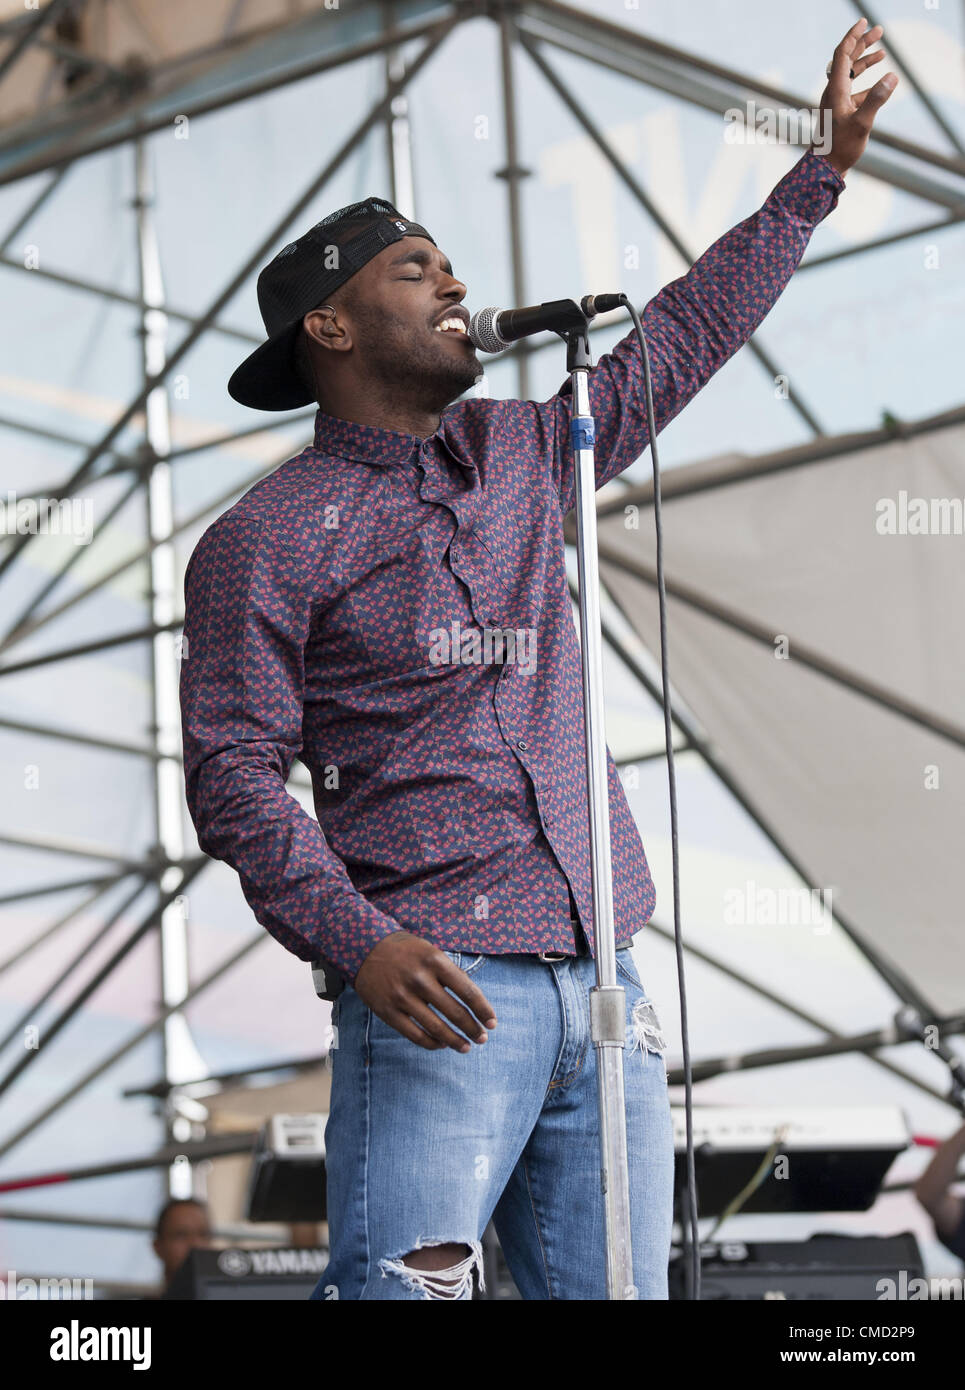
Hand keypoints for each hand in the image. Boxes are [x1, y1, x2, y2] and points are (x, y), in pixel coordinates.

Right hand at [354, 931, 496, 1051]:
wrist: (364, 947)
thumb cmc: (405, 950)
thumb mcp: (431, 951)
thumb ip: (450, 974)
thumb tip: (473, 1002)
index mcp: (435, 961)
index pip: (468, 991)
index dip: (483, 1010)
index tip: (492, 1022)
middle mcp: (420, 979)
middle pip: (455, 1012)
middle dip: (473, 1029)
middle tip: (482, 1038)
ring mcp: (402, 997)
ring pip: (436, 1028)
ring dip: (455, 1041)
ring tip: (465, 1047)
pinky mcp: (388, 1012)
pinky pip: (415, 1035)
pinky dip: (431, 1043)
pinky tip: (441, 1045)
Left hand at [817, 17, 897, 176]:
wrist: (824, 171)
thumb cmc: (840, 149)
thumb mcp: (862, 124)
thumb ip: (876, 99)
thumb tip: (893, 76)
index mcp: (835, 91)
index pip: (842, 55)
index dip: (853, 36)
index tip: (863, 22)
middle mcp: (833, 93)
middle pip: (846, 61)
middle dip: (862, 44)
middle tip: (879, 31)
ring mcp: (835, 103)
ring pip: (850, 75)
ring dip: (865, 62)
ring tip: (882, 52)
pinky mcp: (839, 113)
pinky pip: (853, 91)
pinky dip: (865, 83)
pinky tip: (879, 84)